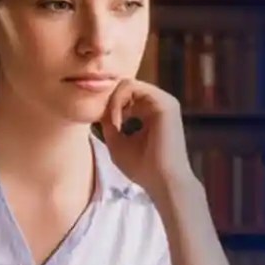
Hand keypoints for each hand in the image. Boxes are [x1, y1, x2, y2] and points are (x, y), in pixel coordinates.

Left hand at [99, 78, 195, 197]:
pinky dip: (118, 101)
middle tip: (106, 124)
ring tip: (112, 125)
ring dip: (113, 102)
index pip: (126, 96)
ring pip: (127, 84)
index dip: (109, 107)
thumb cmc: (142, 168)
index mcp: (151, 113)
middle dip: (109, 102)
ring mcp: (164, 101)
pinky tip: (117, 122)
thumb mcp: (117, 143)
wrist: (163, 181)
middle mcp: (160, 104)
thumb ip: (109, 123)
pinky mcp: (165, 102)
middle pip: (125, 87)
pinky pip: (132, 87)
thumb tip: (100, 109)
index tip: (103, 127)